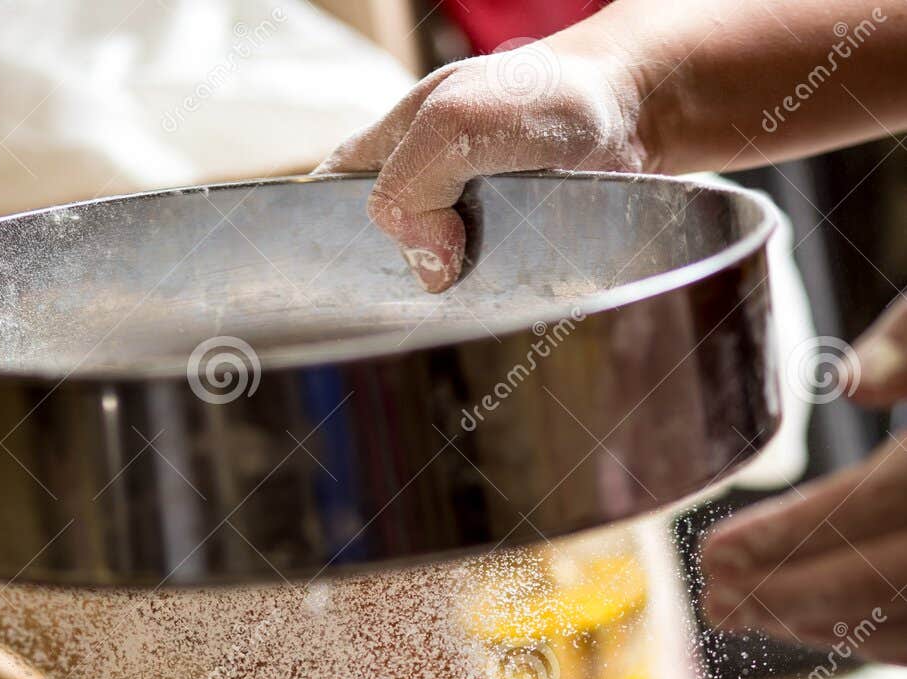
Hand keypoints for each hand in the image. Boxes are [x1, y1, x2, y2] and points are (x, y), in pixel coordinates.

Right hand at [316, 43, 645, 290]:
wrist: (633, 114)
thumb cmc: (544, 98)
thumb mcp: (457, 124)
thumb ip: (414, 186)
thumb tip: (427, 271)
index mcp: (385, 149)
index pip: (324, 204)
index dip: (319, 244)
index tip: (338, 283)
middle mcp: (417, 190)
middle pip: (375, 258)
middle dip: (388, 282)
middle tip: (415, 293)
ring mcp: (458, 226)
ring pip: (426, 284)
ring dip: (442, 300)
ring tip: (455, 302)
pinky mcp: (500, 255)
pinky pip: (475, 294)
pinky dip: (481, 304)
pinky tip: (486, 306)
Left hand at [703, 295, 906, 660]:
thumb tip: (844, 386)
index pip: (870, 501)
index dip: (785, 532)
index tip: (713, 550)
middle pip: (880, 579)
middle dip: (785, 595)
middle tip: (710, 600)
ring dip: (819, 627)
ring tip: (744, 614)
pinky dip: (874, 641)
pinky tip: (815, 625)